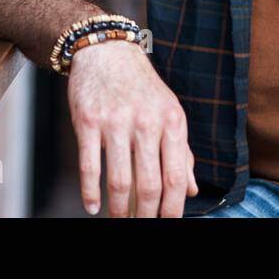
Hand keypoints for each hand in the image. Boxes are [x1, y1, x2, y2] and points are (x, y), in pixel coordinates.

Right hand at [67, 40, 198, 216]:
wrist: (106, 51)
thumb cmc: (140, 86)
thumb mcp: (169, 111)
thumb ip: (181, 151)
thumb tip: (191, 190)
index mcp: (172, 121)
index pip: (176, 176)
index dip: (173, 208)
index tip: (169, 223)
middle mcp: (146, 122)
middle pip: (149, 184)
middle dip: (147, 216)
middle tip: (142, 227)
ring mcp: (116, 121)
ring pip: (119, 180)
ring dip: (119, 210)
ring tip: (119, 221)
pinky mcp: (88, 121)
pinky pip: (90, 166)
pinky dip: (91, 192)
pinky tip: (93, 206)